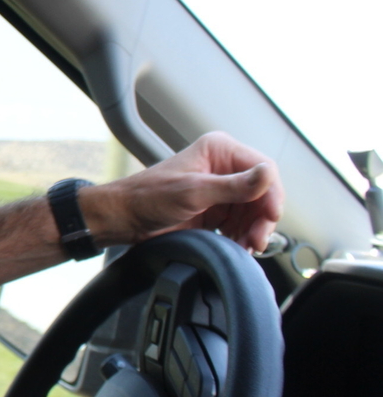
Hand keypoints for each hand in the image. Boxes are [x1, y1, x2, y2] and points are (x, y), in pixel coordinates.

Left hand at [81, 132, 283, 253]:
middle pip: (262, 192)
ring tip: (245, 247)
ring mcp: (220, 189)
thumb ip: (233, 186)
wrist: (124, 219)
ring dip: (254, 230)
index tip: (270, 217)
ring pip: (254, 210)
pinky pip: (241, 223)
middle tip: (257, 240)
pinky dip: (243, 236)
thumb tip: (267, 174)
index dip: (272, 193)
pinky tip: (238, 246)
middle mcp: (222, 166)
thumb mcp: (193, 192)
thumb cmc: (147, 198)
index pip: (263, 168)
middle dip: (263, 218)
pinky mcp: (215, 209)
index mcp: (218, 150)